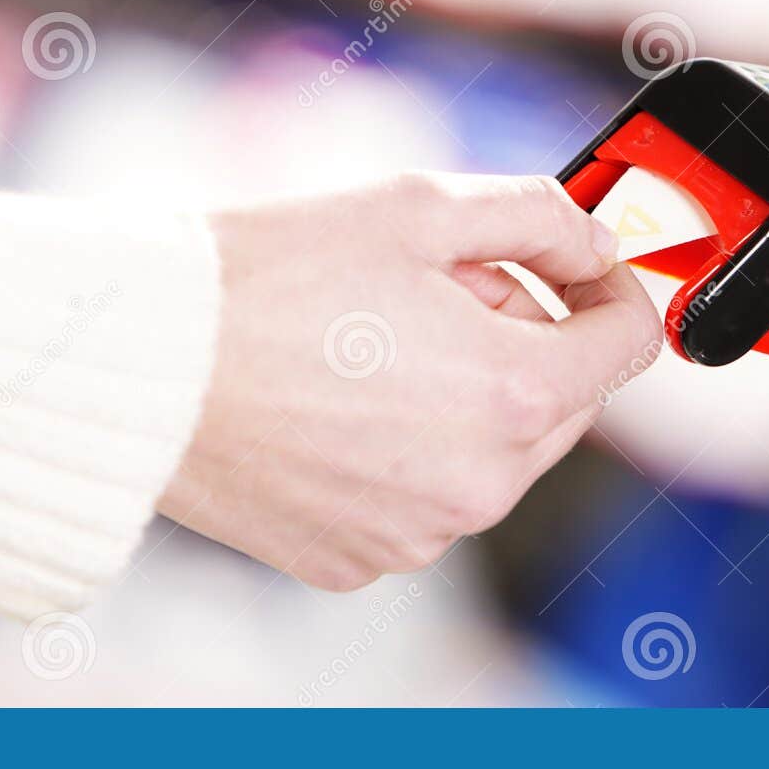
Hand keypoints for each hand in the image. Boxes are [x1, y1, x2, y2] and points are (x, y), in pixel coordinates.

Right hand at [158, 172, 662, 589]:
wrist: (141, 364)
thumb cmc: (270, 276)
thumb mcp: (421, 206)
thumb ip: (542, 217)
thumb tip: (598, 247)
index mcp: (511, 398)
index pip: (627, 345)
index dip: (612, 290)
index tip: (582, 267)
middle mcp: (479, 488)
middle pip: (562, 403)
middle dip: (526, 339)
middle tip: (444, 289)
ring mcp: (418, 537)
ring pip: (492, 456)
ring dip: (468, 398)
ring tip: (375, 343)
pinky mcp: (360, 562)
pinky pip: (423, 500)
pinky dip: (408, 452)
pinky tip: (340, 403)